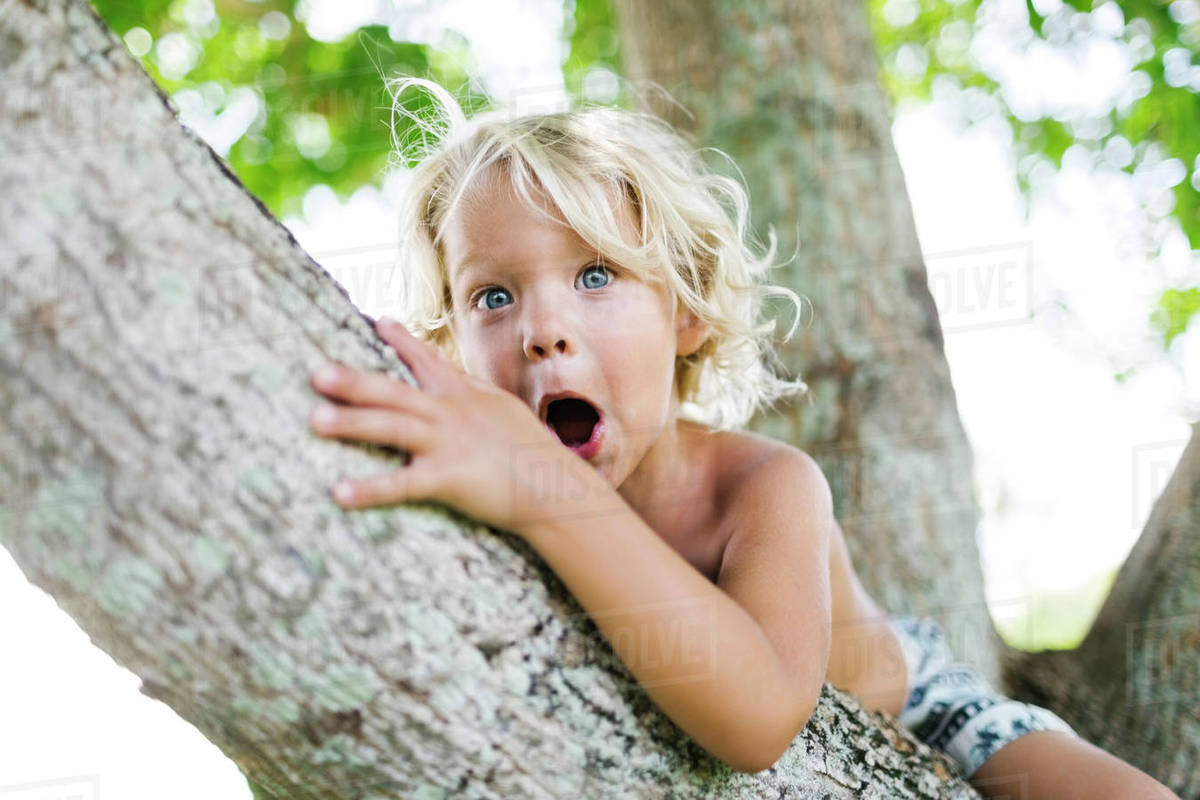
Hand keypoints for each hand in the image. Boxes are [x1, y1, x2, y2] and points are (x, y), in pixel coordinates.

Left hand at [308, 317, 582, 533]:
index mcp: (463, 396)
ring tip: (315, 419)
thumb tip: (457, 384)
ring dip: (351, 423)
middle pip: (394, 391)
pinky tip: (339, 494)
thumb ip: (474, 396)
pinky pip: (402, 483)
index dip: (402, 340)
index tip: (378, 320)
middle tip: (317, 372)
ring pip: (392, 427)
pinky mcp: (448, 477)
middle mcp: (449, 413)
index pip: (428, 361)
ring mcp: (447, 443)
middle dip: (354, 381)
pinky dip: (370, 489)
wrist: (554, 486)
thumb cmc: (532, 453)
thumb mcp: (504, 412)